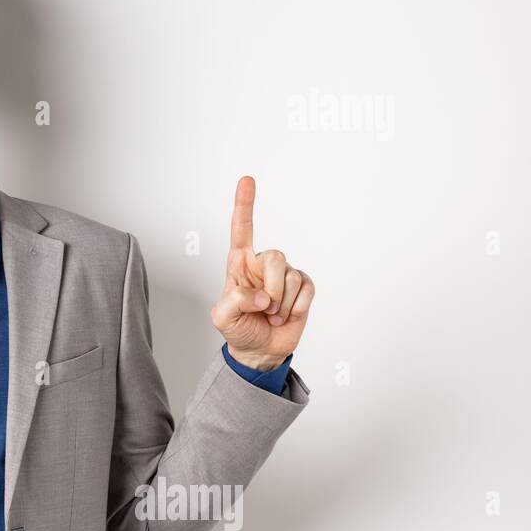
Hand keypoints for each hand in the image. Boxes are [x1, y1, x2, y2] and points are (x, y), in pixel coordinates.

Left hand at [209, 176, 314, 370]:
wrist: (260, 350)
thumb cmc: (239, 328)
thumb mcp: (223, 317)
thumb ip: (234, 301)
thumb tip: (262, 294)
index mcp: (239, 264)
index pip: (241, 230)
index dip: (244, 205)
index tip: (247, 180)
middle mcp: (262, 264)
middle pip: (275, 257)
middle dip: (272, 289)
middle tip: (264, 308)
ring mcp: (285, 274)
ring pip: (292, 277)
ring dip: (282, 305)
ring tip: (272, 315)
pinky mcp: (303, 287)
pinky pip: (307, 290)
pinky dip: (296, 309)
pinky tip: (286, 316)